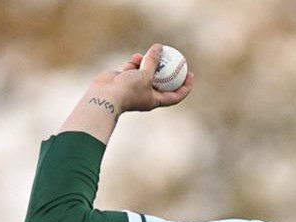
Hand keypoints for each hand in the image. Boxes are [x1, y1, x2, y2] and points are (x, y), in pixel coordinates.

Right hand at [60, 45, 193, 137]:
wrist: (104, 96)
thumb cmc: (127, 90)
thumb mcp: (145, 75)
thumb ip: (153, 61)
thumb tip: (160, 47)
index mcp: (155, 100)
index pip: (175, 96)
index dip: (185, 86)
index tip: (191, 74)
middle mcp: (146, 95)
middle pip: (162, 82)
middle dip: (167, 70)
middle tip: (174, 57)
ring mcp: (134, 87)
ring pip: (146, 72)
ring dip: (148, 62)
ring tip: (147, 55)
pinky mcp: (124, 79)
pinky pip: (133, 68)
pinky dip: (135, 62)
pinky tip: (134, 58)